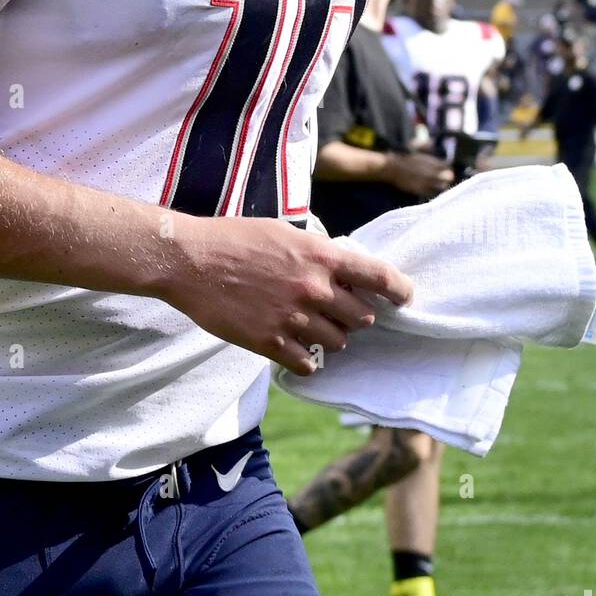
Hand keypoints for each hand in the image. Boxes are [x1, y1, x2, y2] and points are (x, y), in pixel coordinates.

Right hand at [163, 214, 412, 376]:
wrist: (190, 260)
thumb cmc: (233, 238)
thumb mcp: (282, 231)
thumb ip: (316, 252)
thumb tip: (341, 266)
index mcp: (319, 256)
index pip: (378, 276)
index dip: (399, 289)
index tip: (405, 298)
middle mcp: (313, 289)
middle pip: (362, 318)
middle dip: (354, 315)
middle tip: (338, 311)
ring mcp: (292, 318)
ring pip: (338, 343)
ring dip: (330, 337)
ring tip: (309, 326)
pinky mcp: (270, 342)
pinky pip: (308, 364)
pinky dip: (307, 359)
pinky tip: (295, 348)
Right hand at [385, 151, 453, 198]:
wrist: (391, 168)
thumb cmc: (402, 156)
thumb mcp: (415, 146)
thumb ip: (426, 145)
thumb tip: (432, 143)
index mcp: (431, 161)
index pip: (447, 166)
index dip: (446, 168)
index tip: (444, 169)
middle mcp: (431, 172)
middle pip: (448, 177)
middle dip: (447, 177)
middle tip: (443, 178)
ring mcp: (426, 182)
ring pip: (443, 187)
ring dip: (442, 186)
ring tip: (438, 186)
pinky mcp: (420, 190)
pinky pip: (432, 194)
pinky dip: (433, 193)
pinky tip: (430, 191)